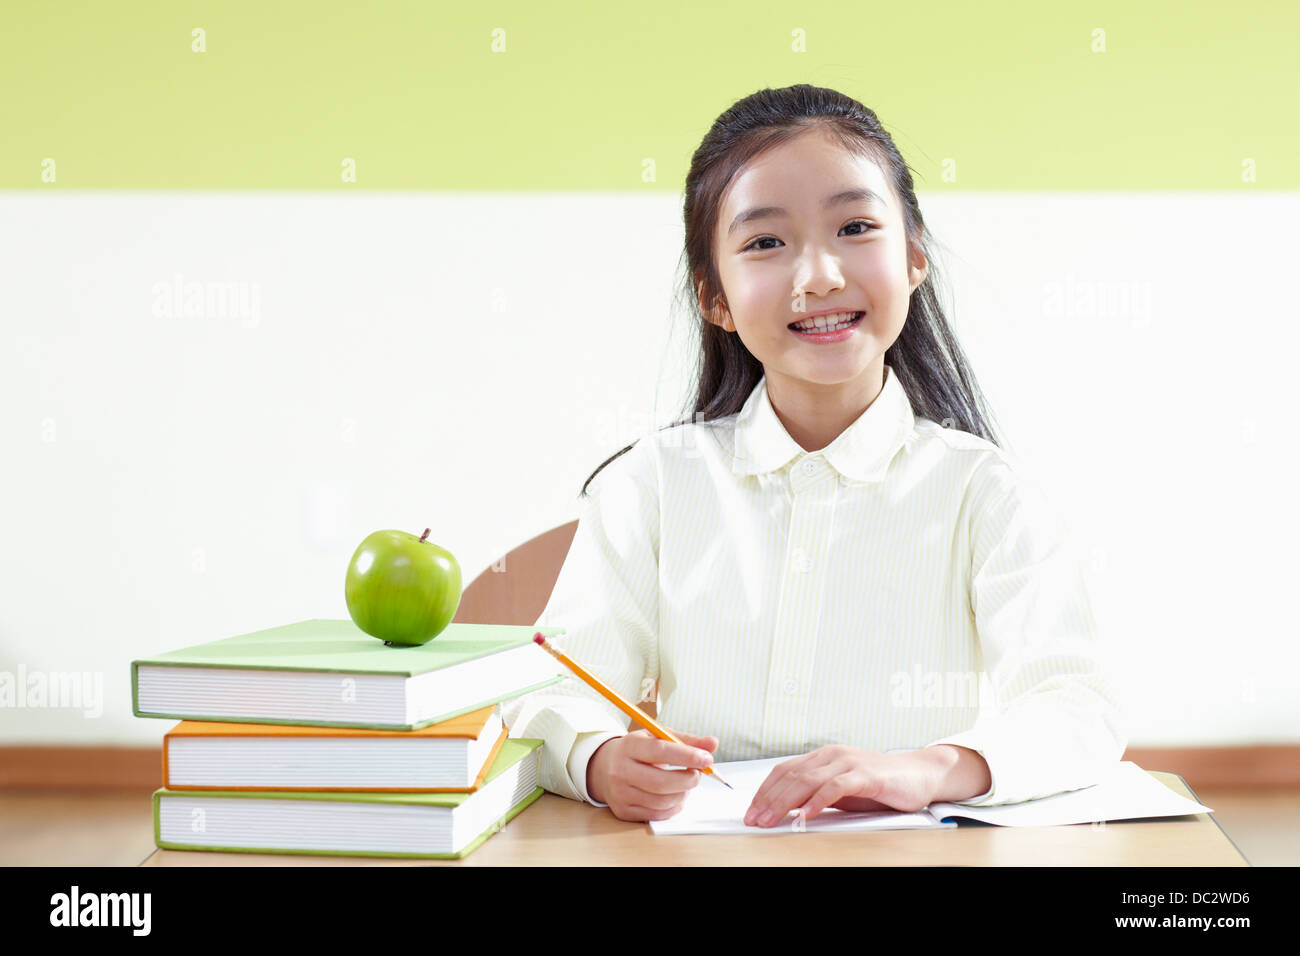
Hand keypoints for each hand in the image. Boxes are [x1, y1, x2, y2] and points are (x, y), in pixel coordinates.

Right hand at [586, 728, 717, 822]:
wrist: (605, 767)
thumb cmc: (639, 751)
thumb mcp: (658, 738)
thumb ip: (687, 741)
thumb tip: (713, 743)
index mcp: (630, 746)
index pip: (661, 751)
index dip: (687, 756)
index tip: (707, 759)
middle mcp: (620, 770)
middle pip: (661, 782)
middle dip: (688, 780)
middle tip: (698, 775)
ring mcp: (620, 793)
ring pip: (661, 801)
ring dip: (682, 794)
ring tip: (685, 785)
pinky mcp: (623, 811)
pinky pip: (656, 814)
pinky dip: (673, 807)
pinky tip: (675, 796)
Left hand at [743, 745, 938, 827]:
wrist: (919, 775)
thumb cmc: (879, 784)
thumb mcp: (841, 790)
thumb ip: (817, 795)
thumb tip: (787, 810)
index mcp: (823, 756)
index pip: (785, 771)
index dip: (764, 791)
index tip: (751, 811)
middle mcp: (832, 755)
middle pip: (791, 776)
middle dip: (768, 800)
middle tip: (753, 819)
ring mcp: (848, 762)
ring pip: (807, 781)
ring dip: (785, 803)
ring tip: (770, 820)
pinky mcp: (866, 774)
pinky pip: (836, 787)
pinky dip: (817, 801)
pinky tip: (805, 815)